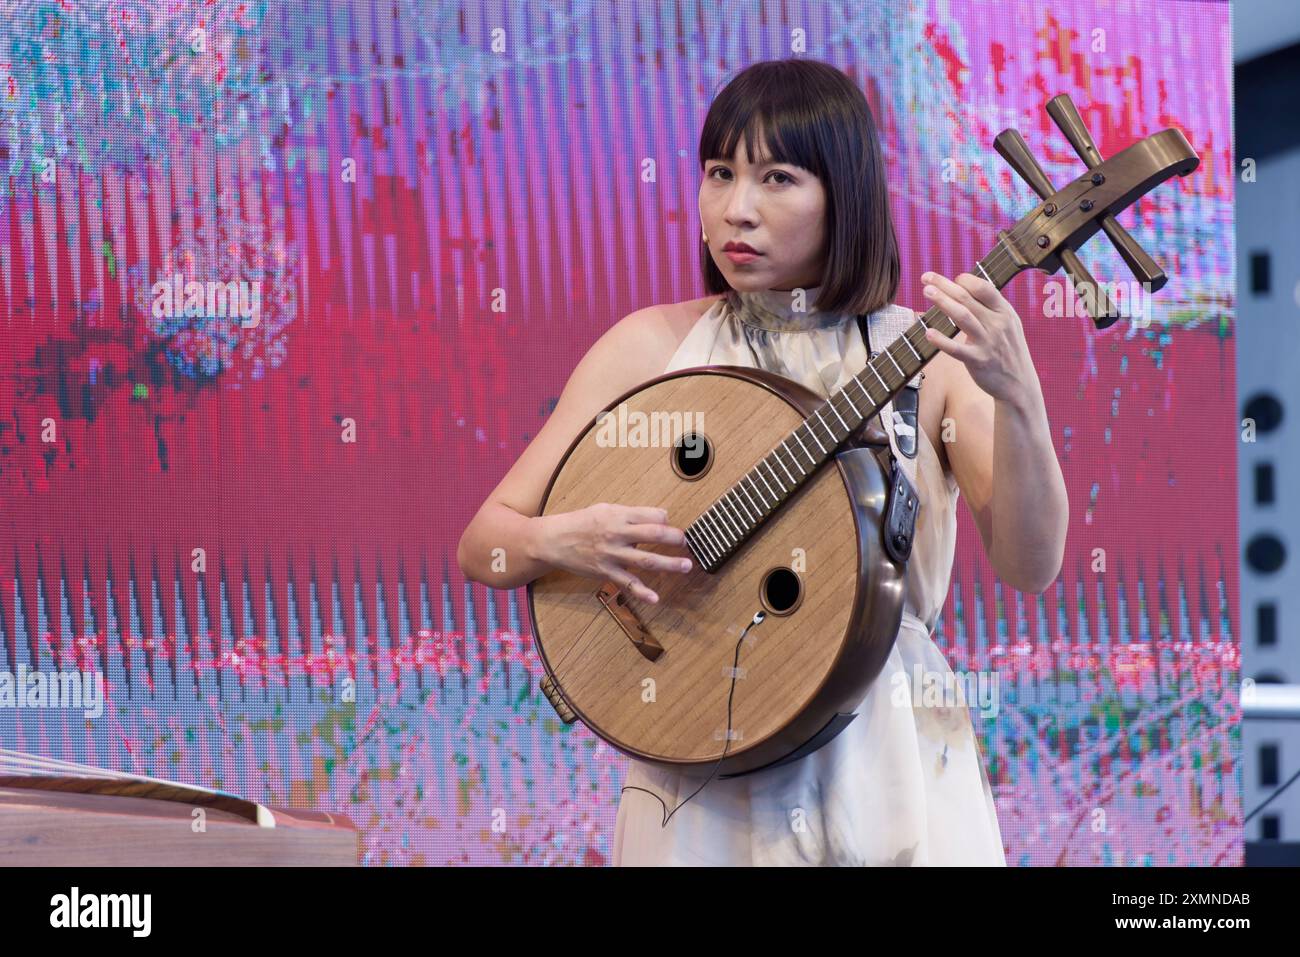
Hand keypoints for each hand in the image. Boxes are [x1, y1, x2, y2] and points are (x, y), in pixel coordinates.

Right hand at [533, 503, 691, 603]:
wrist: (553, 540)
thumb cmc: (581, 523)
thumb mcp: (605, 510)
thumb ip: (631, 514)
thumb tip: (661, 517)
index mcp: (618, 515)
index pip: (651, 516)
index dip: (666, 520)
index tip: (672, 526)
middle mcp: (616, 534)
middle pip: (653, 535)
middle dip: (674, 538)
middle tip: (686, 542)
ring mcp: (612, 555)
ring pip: (646, 560)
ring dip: (669, 564)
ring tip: (686, 566)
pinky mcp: (605, 572)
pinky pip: (627, 583)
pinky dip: (642, 592)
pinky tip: (655, 598)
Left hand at [919, 271, 1038, 404]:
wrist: (1019, 385)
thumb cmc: (1007, 352)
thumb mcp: (1008, 325)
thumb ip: (990, 309)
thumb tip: (965, 290)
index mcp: (1005, 312)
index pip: (984, 288)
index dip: (966, 280)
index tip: (951, 279)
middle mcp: (997, 324)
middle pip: (968, 298)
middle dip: (946, 285)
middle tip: (926, 277)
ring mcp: (988, 342)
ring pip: (962, 316)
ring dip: (943, 302)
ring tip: (927, 292)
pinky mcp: (978, 361)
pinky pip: (957, 349)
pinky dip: (942, 340)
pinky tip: (928, 333)